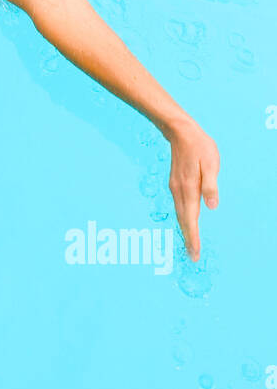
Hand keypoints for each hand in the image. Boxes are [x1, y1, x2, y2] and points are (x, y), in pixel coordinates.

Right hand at [166, 119, 219, 260]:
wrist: (180, 132)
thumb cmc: (200, 147)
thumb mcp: (212, 163)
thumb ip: (211, 185)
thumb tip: (211, 206)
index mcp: (189, 188)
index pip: (191, 219)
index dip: (193, 237)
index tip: (195, 253)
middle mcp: (179, 191)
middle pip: (183, 220)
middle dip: (188, 239)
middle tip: (193, 256)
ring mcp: (175, 188)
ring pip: (180, 214)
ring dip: (185, 230)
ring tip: (191, 244)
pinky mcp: (175, 184)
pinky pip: (179, 206)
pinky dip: (183, 219)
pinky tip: (187, 222)